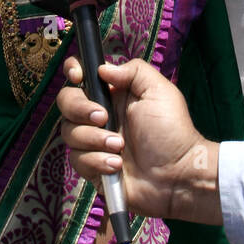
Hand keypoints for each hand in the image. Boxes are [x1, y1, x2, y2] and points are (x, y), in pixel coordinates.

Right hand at [56, 56, 221, 223]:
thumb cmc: (172, 131)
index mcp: (112, 94)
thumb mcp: (159, 91)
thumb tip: (102, 68)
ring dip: (94, 139)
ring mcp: (93, 142)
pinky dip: (96, 161)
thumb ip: (134, 71)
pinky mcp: (92, 167)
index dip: (73, 72)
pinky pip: (77, 159)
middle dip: (80, 108)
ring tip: (120, 147)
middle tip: (105, 118)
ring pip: (69, 133)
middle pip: (66, 102)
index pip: (80, 75)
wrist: (177, 175)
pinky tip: (117, 165)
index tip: (79, 77)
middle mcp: (99, 115)